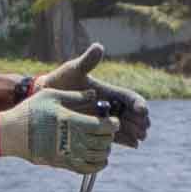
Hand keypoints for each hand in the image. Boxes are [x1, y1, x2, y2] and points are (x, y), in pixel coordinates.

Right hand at [2, 89, 122, 175]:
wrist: (11, 133)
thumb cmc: (30, 111)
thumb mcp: (51, 96)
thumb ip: (75, 96)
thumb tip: (94, 94)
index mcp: (71, 121)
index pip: (102, 127)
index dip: (112, 124)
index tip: (113, 121)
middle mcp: (71, 140)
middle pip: (103, 142)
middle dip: (110, 136)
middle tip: (108, 130)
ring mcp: (67, 154)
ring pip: (97, 157)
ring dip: (105, 150)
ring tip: (103, 142)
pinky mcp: (63, 164)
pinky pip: (87, 169)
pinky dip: (97, 165)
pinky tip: (100, 159)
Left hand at [29, 48, 151, 148]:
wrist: (44, 97)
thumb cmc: (60, 81)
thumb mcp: (74, 70)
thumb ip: (87, 62)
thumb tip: (99, 46)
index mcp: (107, 91)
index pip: (128, 97)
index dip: (138, 103)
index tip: (142, 110)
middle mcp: (108, 105)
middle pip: (131, 113)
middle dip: (141, 120)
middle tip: (145, 128)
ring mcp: (103, 119)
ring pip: (125, 125)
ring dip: (136, 131)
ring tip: (141, 138)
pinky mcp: (96, 129)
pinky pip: (114, 135)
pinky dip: (126, 140)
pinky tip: (134, 145)